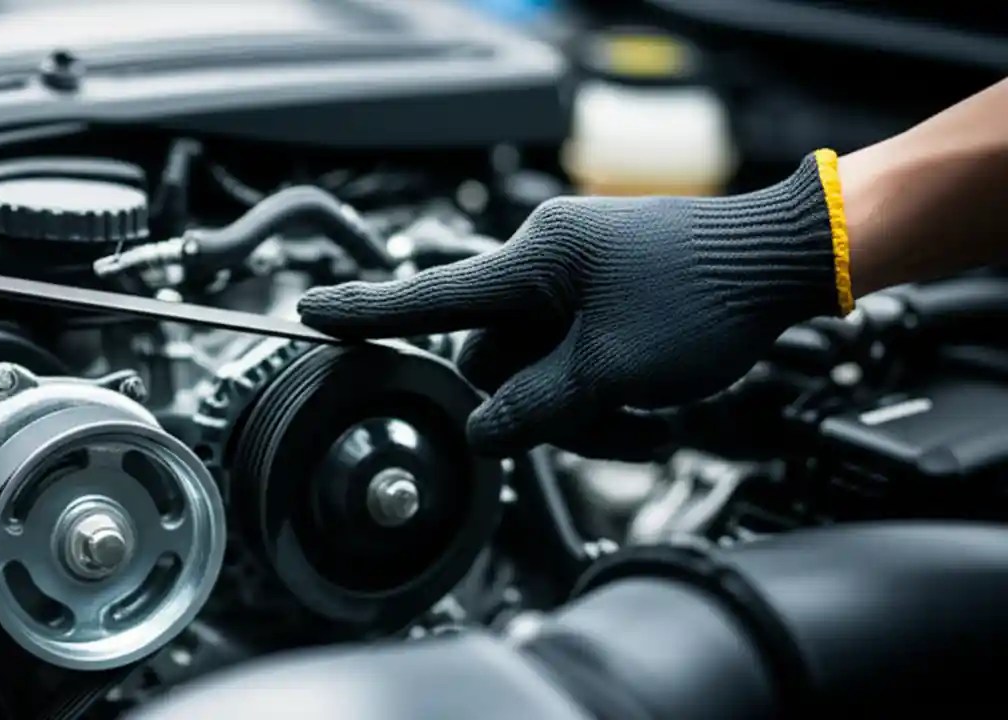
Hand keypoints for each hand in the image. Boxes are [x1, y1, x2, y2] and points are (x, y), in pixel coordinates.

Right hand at [299, 155, 842, 456]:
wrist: (788, 261)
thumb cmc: (708, 294)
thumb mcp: (613, 371)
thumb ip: (533, 407)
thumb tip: (480, 432)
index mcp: (534, 262)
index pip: (432, 297)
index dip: (365, 313)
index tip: (311, 312)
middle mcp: (547, 265)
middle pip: (499, 359)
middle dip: (539, 405)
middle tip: (598, 422)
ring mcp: (579, 283)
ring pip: (541, 369)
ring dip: (581, 408)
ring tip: (640, 418)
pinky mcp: (607, 299)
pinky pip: (575, 358)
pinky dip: (602, 393)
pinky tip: (645, 407)